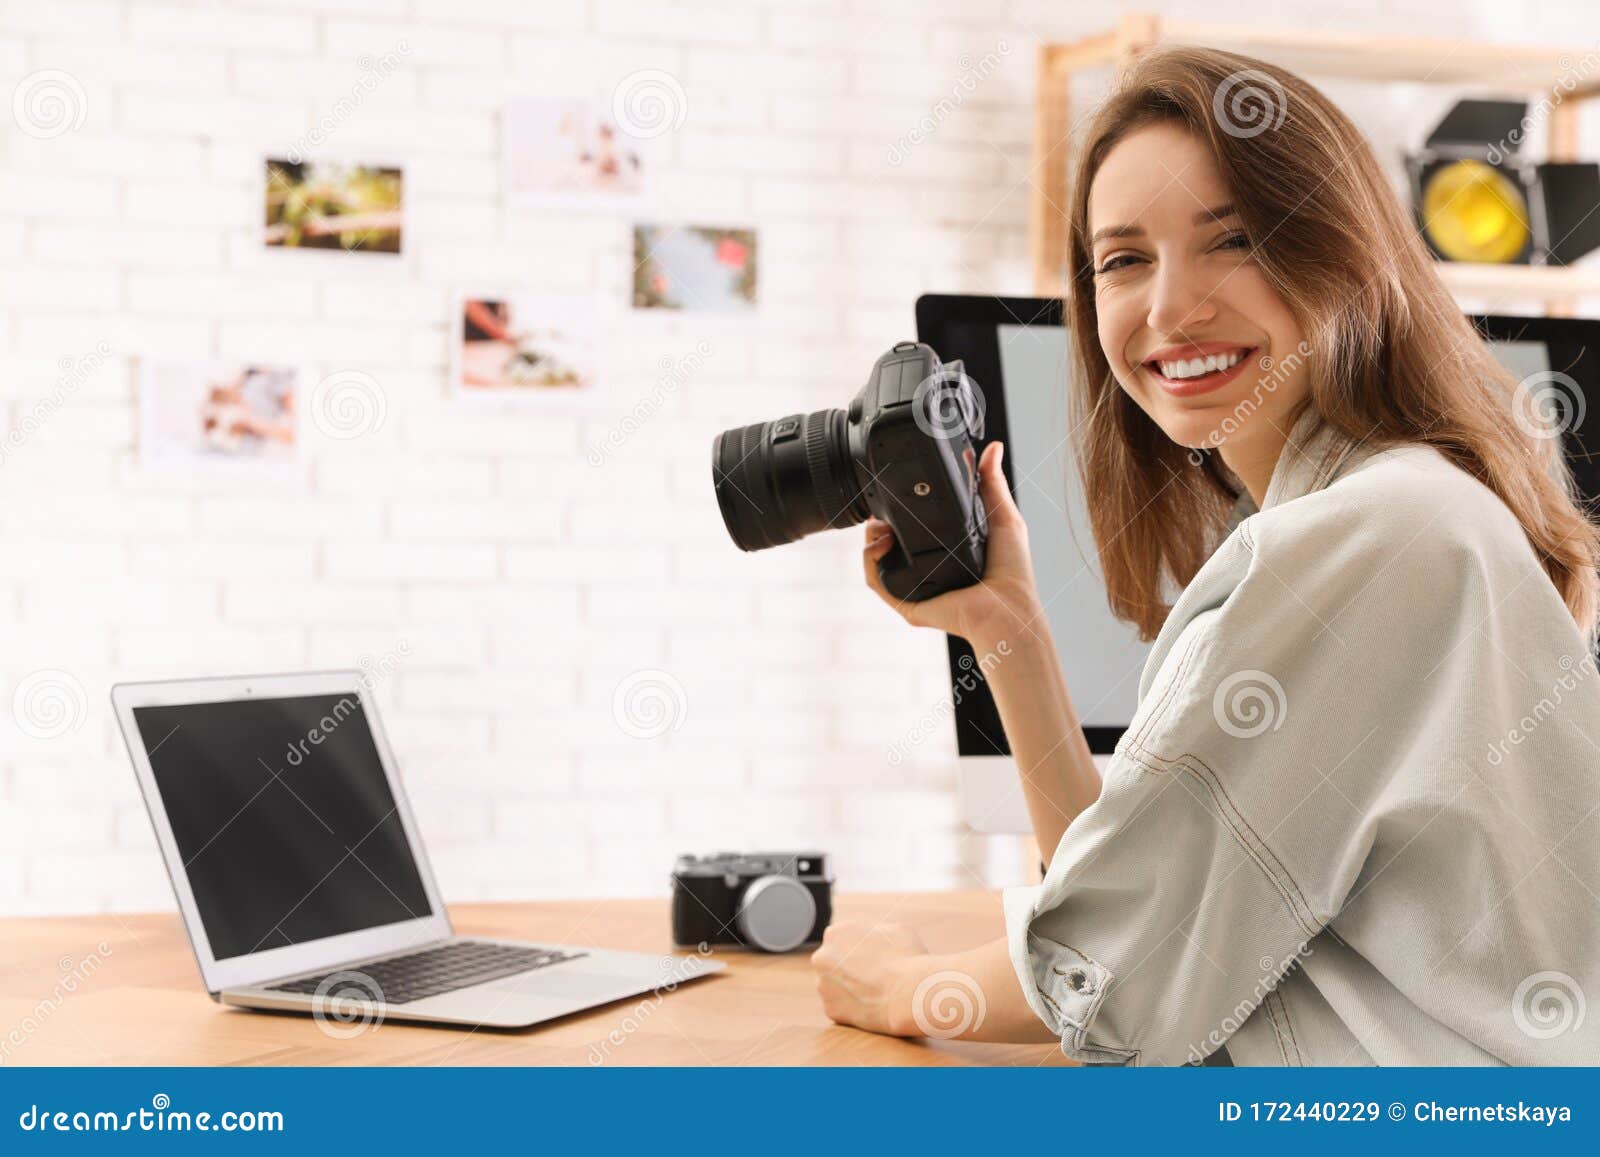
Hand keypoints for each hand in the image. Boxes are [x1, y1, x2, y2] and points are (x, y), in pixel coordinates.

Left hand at [810, 921, 930, 1036]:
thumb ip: (874, 932)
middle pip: (832, 963)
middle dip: (848, 969)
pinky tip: (871, 1005)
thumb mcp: (894, 930)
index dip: (859, 950)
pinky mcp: (830, 1009)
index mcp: (835, 933)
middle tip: (871, 976)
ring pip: (833, 986)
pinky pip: (840, 1007)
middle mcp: (822, 957)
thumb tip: (871, 938)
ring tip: (874, 992)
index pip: (842, 941)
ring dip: (848, 988)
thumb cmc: (908, 958)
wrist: (909, 993)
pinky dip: (853, 1008)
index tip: (873, 958)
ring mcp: (822, 985)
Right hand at [863, 440, 1039, 647]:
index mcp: (945, 550)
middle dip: (879, 521)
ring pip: (876, 558)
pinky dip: (869, 561)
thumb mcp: (1002, 516)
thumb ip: (992, 483)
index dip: (899, 508)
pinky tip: (880, 544)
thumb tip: (993, 447)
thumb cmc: (1012, 572)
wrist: (1007, 607)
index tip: (894, 491)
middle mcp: (926, 568)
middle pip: (888, 540)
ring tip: (881, 525)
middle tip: (883, 509)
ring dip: (871, 537)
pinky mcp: (906, 601)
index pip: (912, 526)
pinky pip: (876, 581)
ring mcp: (913, 585)